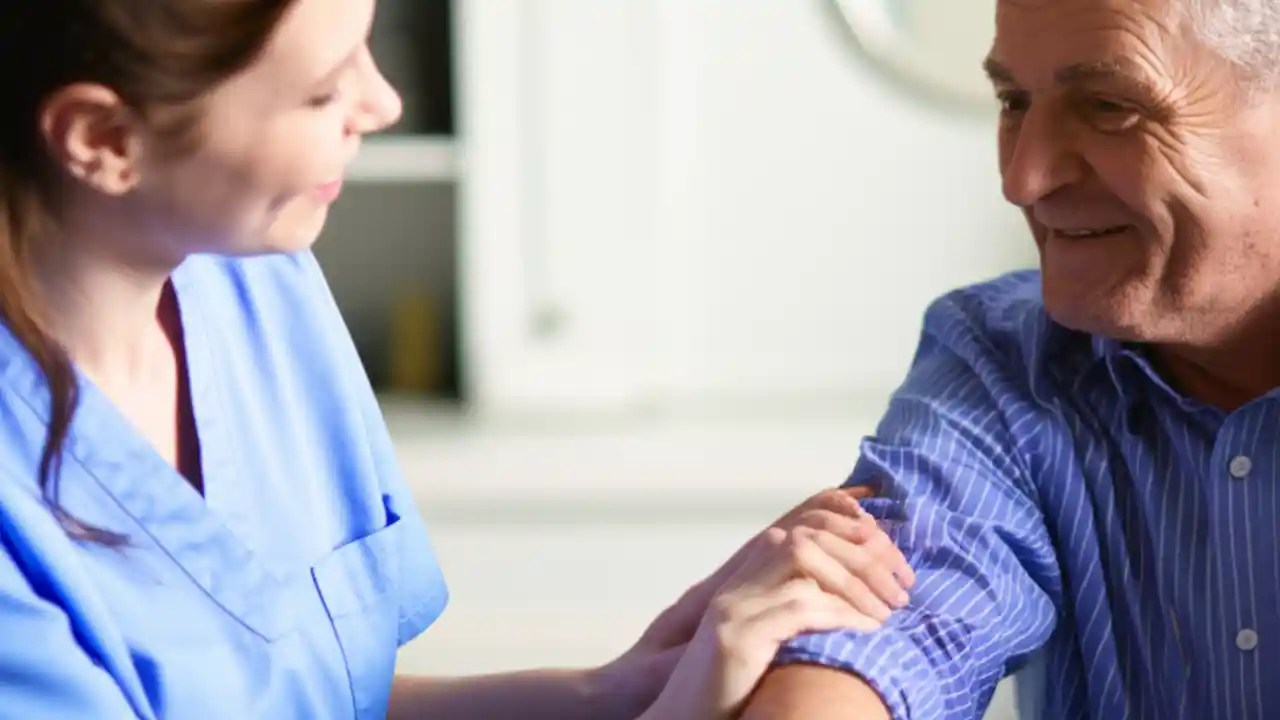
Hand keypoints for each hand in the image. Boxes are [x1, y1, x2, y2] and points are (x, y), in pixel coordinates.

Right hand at [639, 525, 879, 719]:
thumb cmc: (734, 694)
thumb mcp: (771, 645)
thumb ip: (800, 616)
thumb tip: (863, 599)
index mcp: (745, 584)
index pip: (803, 527)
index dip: (851, 533)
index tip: (893, 557)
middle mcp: (736, 587)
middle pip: (806, 535)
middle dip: (862, 554)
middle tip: (903, 583)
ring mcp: (733, 607)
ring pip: (802, 557)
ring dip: (855, 580)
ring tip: (889, 609)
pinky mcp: (735, 637)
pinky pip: (798, 606)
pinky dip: (842, 613)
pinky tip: (869, 629)